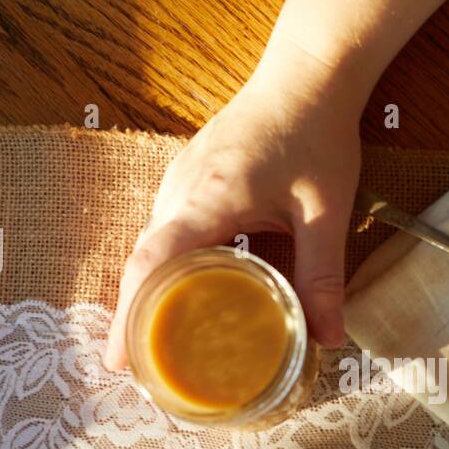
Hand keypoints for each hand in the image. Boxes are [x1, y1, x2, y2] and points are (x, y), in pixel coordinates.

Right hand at [104, 55, 360, 369]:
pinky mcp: (189, 178)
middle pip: (142, 262)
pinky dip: (166, 268)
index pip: (153, 261)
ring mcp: (180, 181)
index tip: (119, 360)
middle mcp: (181, 189)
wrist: (305, 75)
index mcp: (209, 198)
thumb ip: (324, 276)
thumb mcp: (326, 211)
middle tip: (137, 372)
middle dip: (133, 318)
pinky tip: (181, 296)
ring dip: (148, 293)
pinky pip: (166, 231)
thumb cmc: (315, 135)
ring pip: (152, 247)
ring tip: (154, 346)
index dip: (131, 314)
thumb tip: (330, 338)